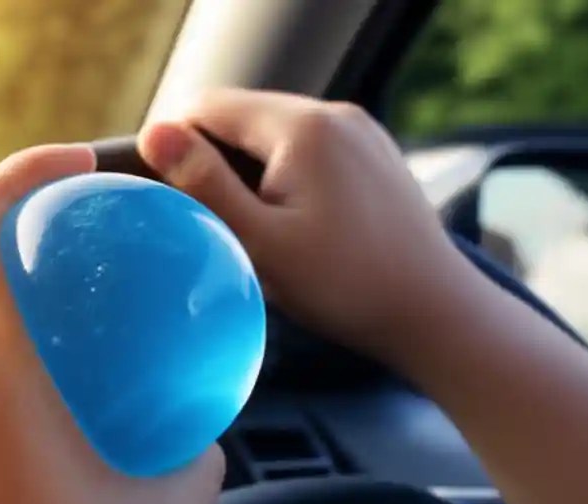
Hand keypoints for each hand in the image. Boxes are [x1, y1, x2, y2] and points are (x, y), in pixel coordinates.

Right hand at [138, 89, 484, 363]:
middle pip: (243, 115)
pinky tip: (294, 224)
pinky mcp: (374, 154)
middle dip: (216, 161)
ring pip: (274, 133)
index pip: (208, 107)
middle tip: (214, 224)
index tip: (176, 202)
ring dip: (250, 171)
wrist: (433, 313)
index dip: (177, 148)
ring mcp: (360, 131)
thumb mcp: (260, 242)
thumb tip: (154, 133)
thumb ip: (204, 184)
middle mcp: (335, 114)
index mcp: (302, 127)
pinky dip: (287, 177)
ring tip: (256, 228)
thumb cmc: (344, 286)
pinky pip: (310, 149)